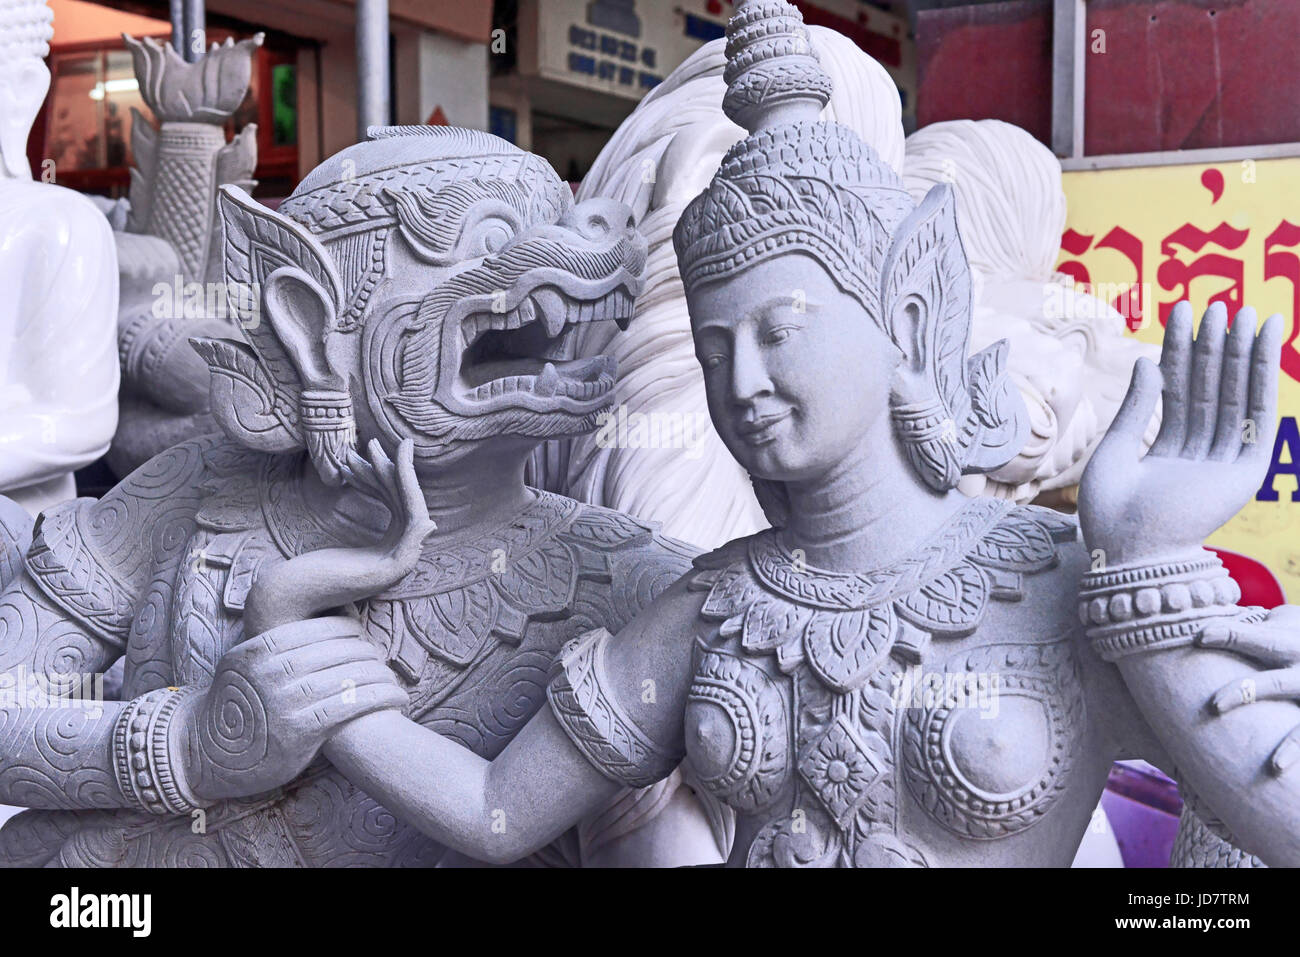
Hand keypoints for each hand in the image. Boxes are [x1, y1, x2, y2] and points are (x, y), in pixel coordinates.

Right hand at [173, 616, 407, 801]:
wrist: (205, 754)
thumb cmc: (235, 706)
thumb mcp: (244, 663)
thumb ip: (278, 643)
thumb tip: (327, 620)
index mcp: (263, 646)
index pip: (324, 628)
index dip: (352, 632)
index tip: (364, 640)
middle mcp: (274, 669)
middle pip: (341, 651)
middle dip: (369, 655)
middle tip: (383, 663)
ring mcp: (286, 700)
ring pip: (350, 676)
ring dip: (381, 677)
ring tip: (394, 682)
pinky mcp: (301, 730)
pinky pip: (351, 705)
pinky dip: (380, 698)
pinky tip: (396, 698)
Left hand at [242, 439, 434, 637]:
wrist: (293, 597)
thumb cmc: (309, 570)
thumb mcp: (339, 538)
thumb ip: (360, 521)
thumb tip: (367, 498)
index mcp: (387, 554)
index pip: (399, 508)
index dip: (390, 477)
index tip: (375, 451)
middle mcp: (400, 560)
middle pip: (408, 505)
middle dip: (393, 469)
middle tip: (373, 442)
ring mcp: (400, 566)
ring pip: (414, 508)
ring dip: (399, 472)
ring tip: (374, 447)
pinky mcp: (395, 566)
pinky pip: (413, 522)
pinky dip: (409, 489)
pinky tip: (398, 464)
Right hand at [338, 438, 436, 580]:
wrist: (290, 599)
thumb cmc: (324, 588)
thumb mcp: (373, 574)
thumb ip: (405, 552)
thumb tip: (431, 523)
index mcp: (402, 557)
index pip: (413, 505)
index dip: (408, 473)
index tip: (403, 444)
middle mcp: (400, 551)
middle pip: (402, 499)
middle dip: (387, 469)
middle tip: (370, 443)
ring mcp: (386, 548)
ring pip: (389, 500)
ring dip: (374, 475)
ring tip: (353, 454)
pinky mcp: (370, 547)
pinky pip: (378, 510)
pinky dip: (366, 489)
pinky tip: (349, 473)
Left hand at [1078, 301, 1282, 564]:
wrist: (1124, 549)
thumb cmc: (1109, 510)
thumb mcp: (1116, 447)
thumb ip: (1139, 406)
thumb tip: (1150, 360)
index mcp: (1166, 453)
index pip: (1177, 391)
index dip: (1181, 352)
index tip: (1184, 312)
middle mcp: (1198, 455)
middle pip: (1209, 389)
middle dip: (1216, 347)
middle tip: (1219, 304)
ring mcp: (1223, 462)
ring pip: (1234, 396)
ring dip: (1242, 354)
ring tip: (1247, 312)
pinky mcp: (1245, 471)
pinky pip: (1257, 415)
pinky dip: (1264, 377)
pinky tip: (1267, 342)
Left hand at [1200, 605, 1299, 774]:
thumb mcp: (1289, 626)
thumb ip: (1256, 629)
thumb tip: (1204, 628)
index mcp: (1294, 646)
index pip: (1259, 639)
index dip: (1230, 635)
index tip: (1198, 637)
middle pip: (1277, 684)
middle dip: (1247, 693)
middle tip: (1214, 706)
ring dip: (1292, 747)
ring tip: (1274, 766)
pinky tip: (1286, 771)